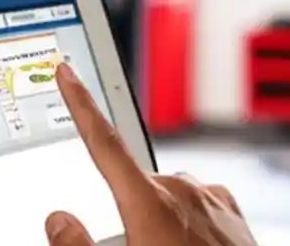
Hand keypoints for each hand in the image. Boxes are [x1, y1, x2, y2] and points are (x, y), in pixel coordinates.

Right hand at [45, 63, 255, 245]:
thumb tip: (57, 218)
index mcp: (148, 203)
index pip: (103, 142)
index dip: (81, 104)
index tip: (68, 72)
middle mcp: (180, 191)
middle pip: (133, 186)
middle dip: (125, 211)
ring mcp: (210, 199)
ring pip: (165, 195)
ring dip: (158, 217)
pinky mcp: (231, 210)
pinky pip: (197, 202)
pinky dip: (187, 218)